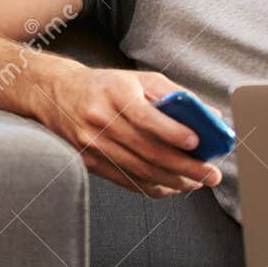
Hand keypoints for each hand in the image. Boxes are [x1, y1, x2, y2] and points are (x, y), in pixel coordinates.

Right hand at [37, 66, 222, 197]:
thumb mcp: (138, 79)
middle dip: (184, 167)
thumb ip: (174, 95)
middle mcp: (100, 119)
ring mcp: (93, 144)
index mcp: (114, 92)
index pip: (144, 115)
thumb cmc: (106, 86)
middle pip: (146, 150)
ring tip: (197, 182)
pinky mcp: (90, 162)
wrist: (57, 95)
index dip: (171, 131)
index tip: (197, 142)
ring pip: (139, 170)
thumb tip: (210, 116)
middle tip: (210, 174)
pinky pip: (127, 181)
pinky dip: (154, 187)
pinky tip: (173, 185)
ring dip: (174, 181)